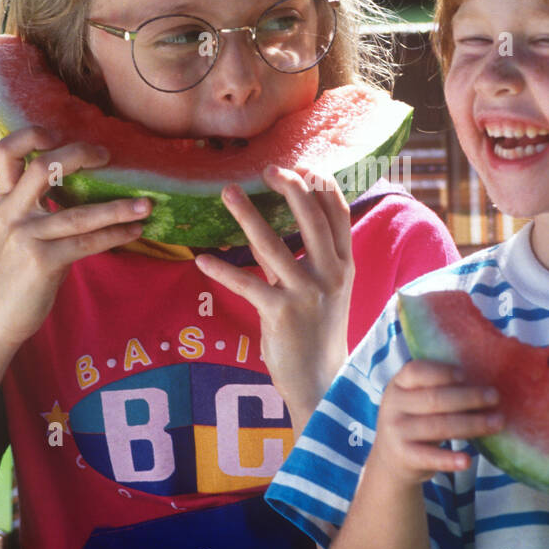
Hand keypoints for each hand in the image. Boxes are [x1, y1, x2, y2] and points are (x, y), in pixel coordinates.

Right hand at [0, 125, 152, 347]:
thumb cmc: (18, 271)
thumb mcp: (22, 230)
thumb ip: (42, 205)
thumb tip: (90, 184)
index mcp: (5, 199)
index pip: (5, 150)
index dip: (32, 134)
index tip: (62, 133)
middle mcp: (12, 212)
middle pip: (45, 166)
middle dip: (80, 154)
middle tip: (109, 155)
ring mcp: (26, 236)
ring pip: (78, 213)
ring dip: (117, 207)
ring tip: (147, 205)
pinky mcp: (42, 261)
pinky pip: (87, 243)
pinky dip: (116, 236)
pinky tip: (135, 232)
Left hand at [193, 165, 353, 418]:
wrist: (321, 382)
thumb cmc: (316, 332)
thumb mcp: (317, 291)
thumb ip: (294, 260)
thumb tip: (259, 230)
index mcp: (344, 266)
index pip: (337, 215)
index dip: (321, 186)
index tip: (302, 166)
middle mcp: (331, 276)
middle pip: (312, 220)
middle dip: (290, 188)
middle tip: (267, 168)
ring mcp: (307, 294)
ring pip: (274, 245)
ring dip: (247, 215)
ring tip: (227, 192)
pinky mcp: (281, 314)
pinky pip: (248, 284)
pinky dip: (223, 270)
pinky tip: (203, 258)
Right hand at [367, 360, 502, 489]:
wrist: (392, 458)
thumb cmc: (416, 419)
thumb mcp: (417, 398)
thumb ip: (440, 388)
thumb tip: (484, 383)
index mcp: (398, 384)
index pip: (417, 371)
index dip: (443, 372)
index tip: (467, 375)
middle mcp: (393, 405)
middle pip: (434, 399)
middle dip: (469, 397)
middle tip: (495, 397)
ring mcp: (396, 432)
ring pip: (438, 426)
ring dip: (472, 424)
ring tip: (496, 422)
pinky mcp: (403, 456)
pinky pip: (430, 457)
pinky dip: (450, 460)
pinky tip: (467, 461)